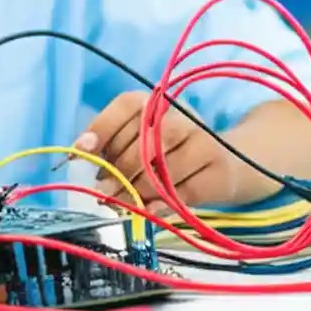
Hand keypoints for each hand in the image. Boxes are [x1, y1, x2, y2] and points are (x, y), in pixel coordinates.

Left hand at [74, 91, 242, 215]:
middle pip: (145, 137)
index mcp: (157, 102)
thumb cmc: (170, 152)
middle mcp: (182, 115)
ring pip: (164, 165)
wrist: (229, 163)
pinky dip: (158, 203)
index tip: (81, 151)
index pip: (128, 105)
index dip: (102, 127)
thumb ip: (111, 144)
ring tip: (120, 201)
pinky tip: (146, 209)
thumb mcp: (141, 140)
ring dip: (136, 188)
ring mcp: (203, 141)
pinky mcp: (217, 171)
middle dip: (118, 167)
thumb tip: (80, 153)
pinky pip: (182, 190)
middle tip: (103, 189)